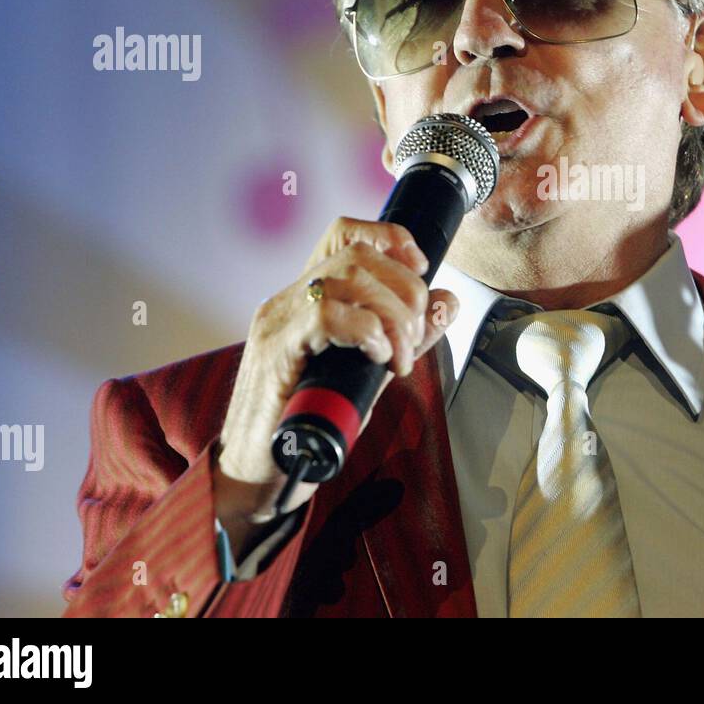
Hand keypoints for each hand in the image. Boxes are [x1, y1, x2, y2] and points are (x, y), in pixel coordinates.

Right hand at [212, 216, 458, 554]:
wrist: (256, 470)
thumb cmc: (308, 421)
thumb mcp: (368, 370)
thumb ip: (406, 334)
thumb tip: (447, 301)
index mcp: (307, 297)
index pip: (344, 233)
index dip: (391, 238)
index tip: (422, 268)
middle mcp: (288, 299)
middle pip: (358, 255)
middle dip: (406, 290)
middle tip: (416, 337)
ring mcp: (277, 322)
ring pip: (347, 278)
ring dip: (393, 315)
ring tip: (399, 356)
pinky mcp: (275, 352)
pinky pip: (326, 315)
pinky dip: (366, 331)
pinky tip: (377, 357)